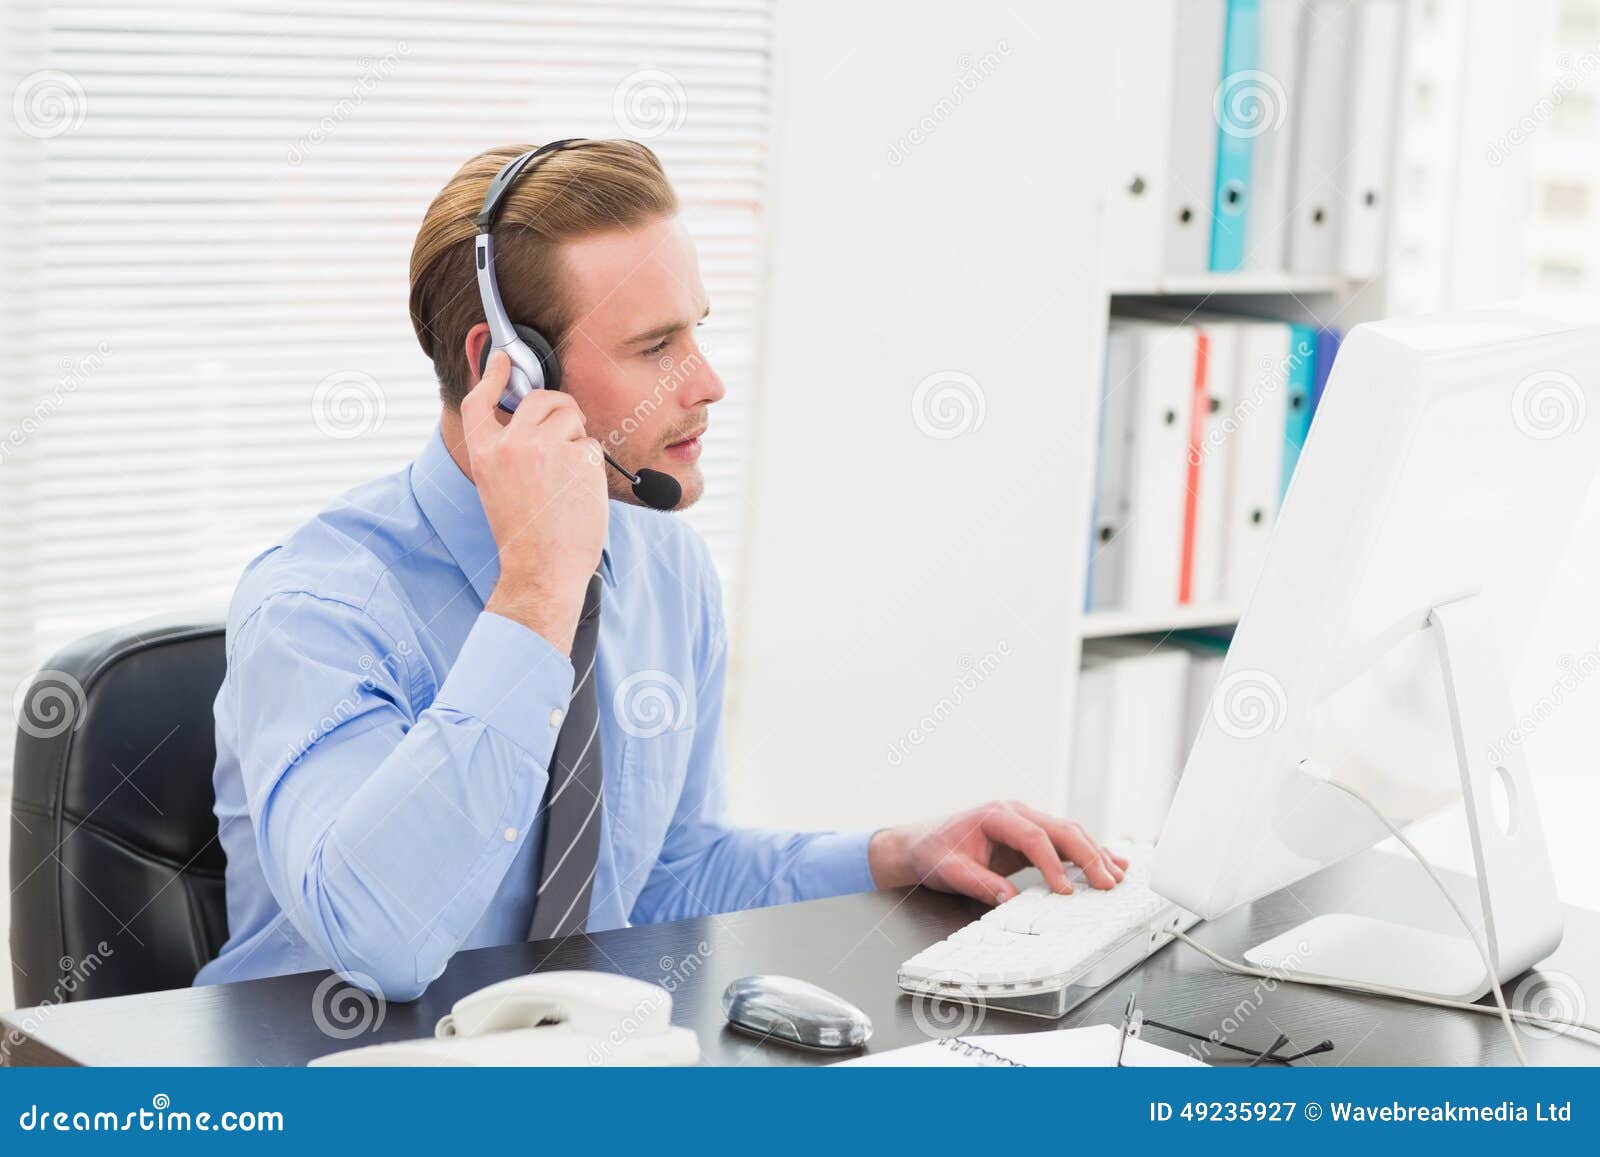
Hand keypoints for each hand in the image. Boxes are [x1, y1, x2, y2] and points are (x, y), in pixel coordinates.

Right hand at [462, 352, 607, 654]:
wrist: (544, 569)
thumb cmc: (527, 536)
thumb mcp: (500, 487)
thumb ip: (510, 451)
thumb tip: (539, 420)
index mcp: (486, 454)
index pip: (479, 402)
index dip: (490, 376)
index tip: (502, 359)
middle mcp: (512, 445)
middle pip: (540, 400)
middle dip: (558, 409)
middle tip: (566, 435)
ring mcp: (547, 448)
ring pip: (572, 418)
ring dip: (577, 440)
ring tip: (569, 479)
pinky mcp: (580, 456)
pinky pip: (592, 445)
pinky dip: (592, 465)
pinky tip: (581, 492)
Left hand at [867, 800, 1128, 904]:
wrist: (921, 841)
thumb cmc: (934, 851)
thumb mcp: (949, 870)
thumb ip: (978, 884)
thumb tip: (1008, 901)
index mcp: (996, 815)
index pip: (1033, 837)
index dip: (1053, 864)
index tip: (1065, 890)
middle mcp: (1016, 812)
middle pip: (1061, 829)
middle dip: (1088, 855)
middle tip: (1107, 882)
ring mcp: (1026, 820)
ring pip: (1069, 832)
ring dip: (1094, 853)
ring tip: (1117, 875)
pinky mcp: (1030, 835)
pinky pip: (1064, 842)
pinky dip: (1087, 853)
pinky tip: (1109, 862)